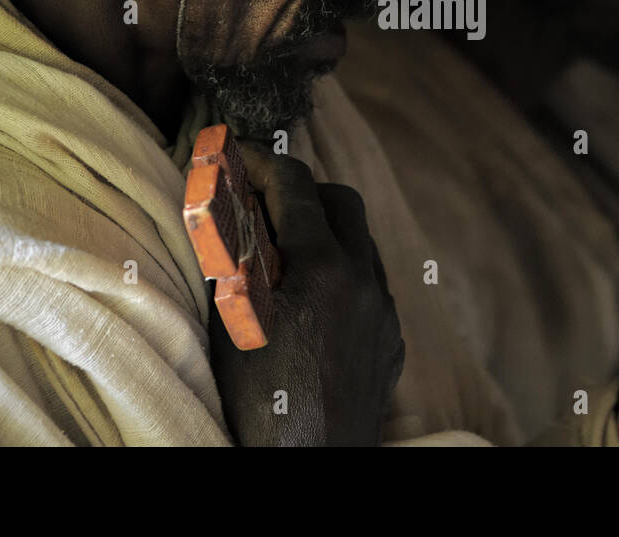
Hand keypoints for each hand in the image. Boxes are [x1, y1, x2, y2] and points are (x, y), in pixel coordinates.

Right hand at [207, 143, 403, 445]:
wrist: (310, 466)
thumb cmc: (259, 404)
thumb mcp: (230, 322)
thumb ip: (234, 256)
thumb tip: (226, 207)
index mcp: (323, 269)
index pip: (296, 185)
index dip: (260, 160)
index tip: (234, 152)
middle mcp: (365, 282)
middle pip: (342, 200)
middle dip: (300, 191)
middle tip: (259, 200)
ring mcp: (385, 312)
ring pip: (362, 241)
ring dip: (326, 230)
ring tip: (282, 249)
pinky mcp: (392, 340)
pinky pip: (372, 283)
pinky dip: (343, 270)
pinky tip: (311, 295)